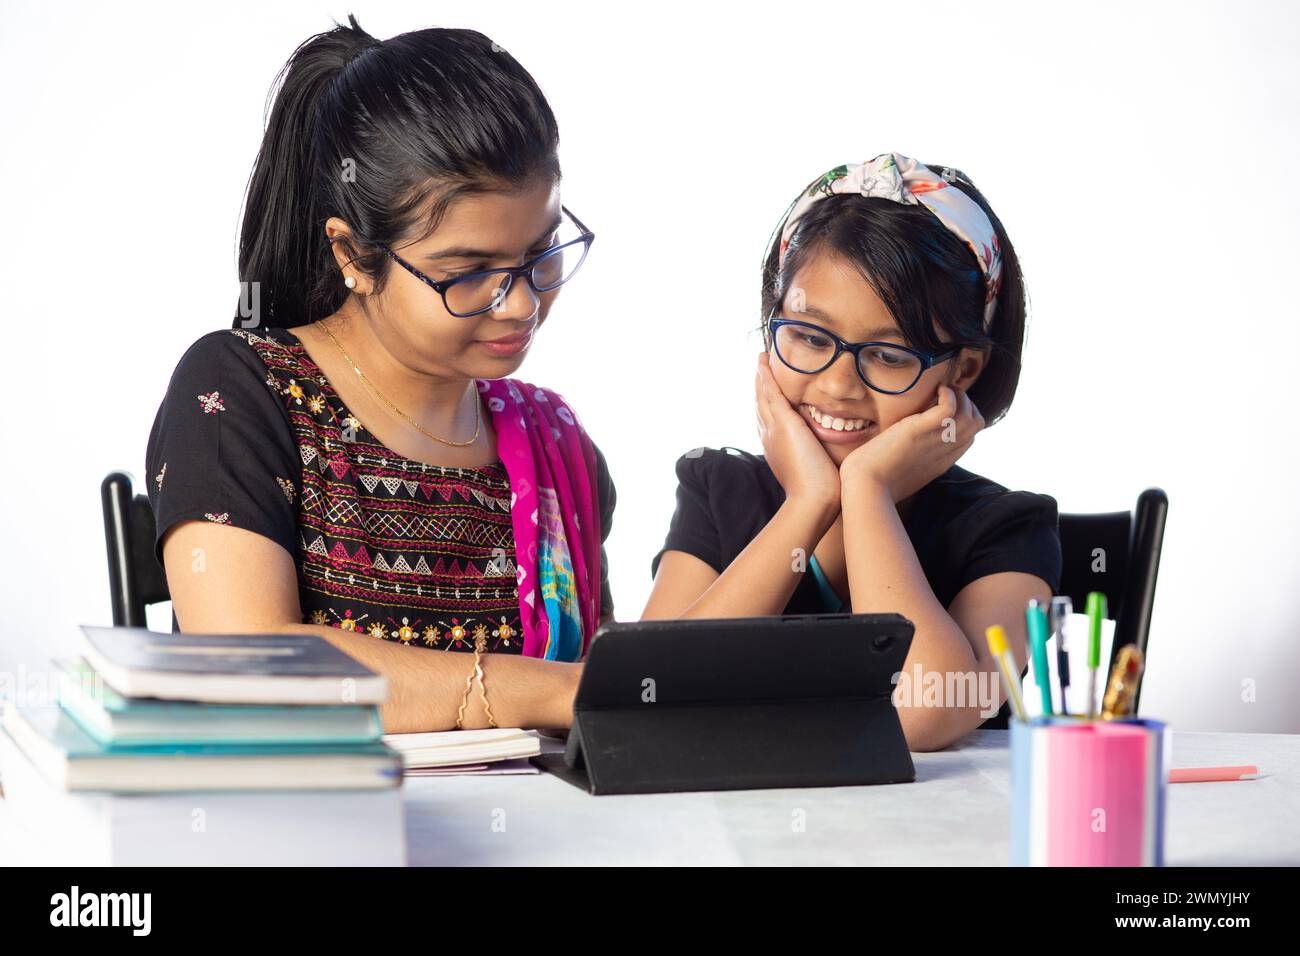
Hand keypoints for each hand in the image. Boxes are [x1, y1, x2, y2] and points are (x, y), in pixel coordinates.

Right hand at [755, 352, 840, 509]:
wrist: (813, 501)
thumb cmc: (822, 494)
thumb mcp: (817, 472)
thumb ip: (820, 460)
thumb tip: (833, 460)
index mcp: (778, 448)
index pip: (770, 421)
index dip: (768, 405)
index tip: (768, 392)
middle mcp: (770, 437)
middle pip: (761, 406)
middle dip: (760, 388)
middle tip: (758, 369)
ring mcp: (774, 429)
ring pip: (763, 396)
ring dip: (760, 377)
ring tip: (760, 361)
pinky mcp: (784, 423)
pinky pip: (771, 392)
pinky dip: (765, 376)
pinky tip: (764, 361)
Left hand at [839, 384, 983, 502]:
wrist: (864, 488)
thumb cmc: (874, 482)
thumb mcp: (902, 472)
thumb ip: (911, 460)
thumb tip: (903, 453)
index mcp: (940, 462)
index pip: (969, 437)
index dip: (963, 418)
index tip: (944, 408)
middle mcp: (943, 452)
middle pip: (976, 424)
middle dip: (967, 403)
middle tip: (945, 395)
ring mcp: (934, 442)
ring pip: (970, 415)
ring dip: (960, 396)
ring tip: (942, 391)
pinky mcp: (919, 431)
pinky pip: (950, 408)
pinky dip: (948, 395)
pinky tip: (936, 390)